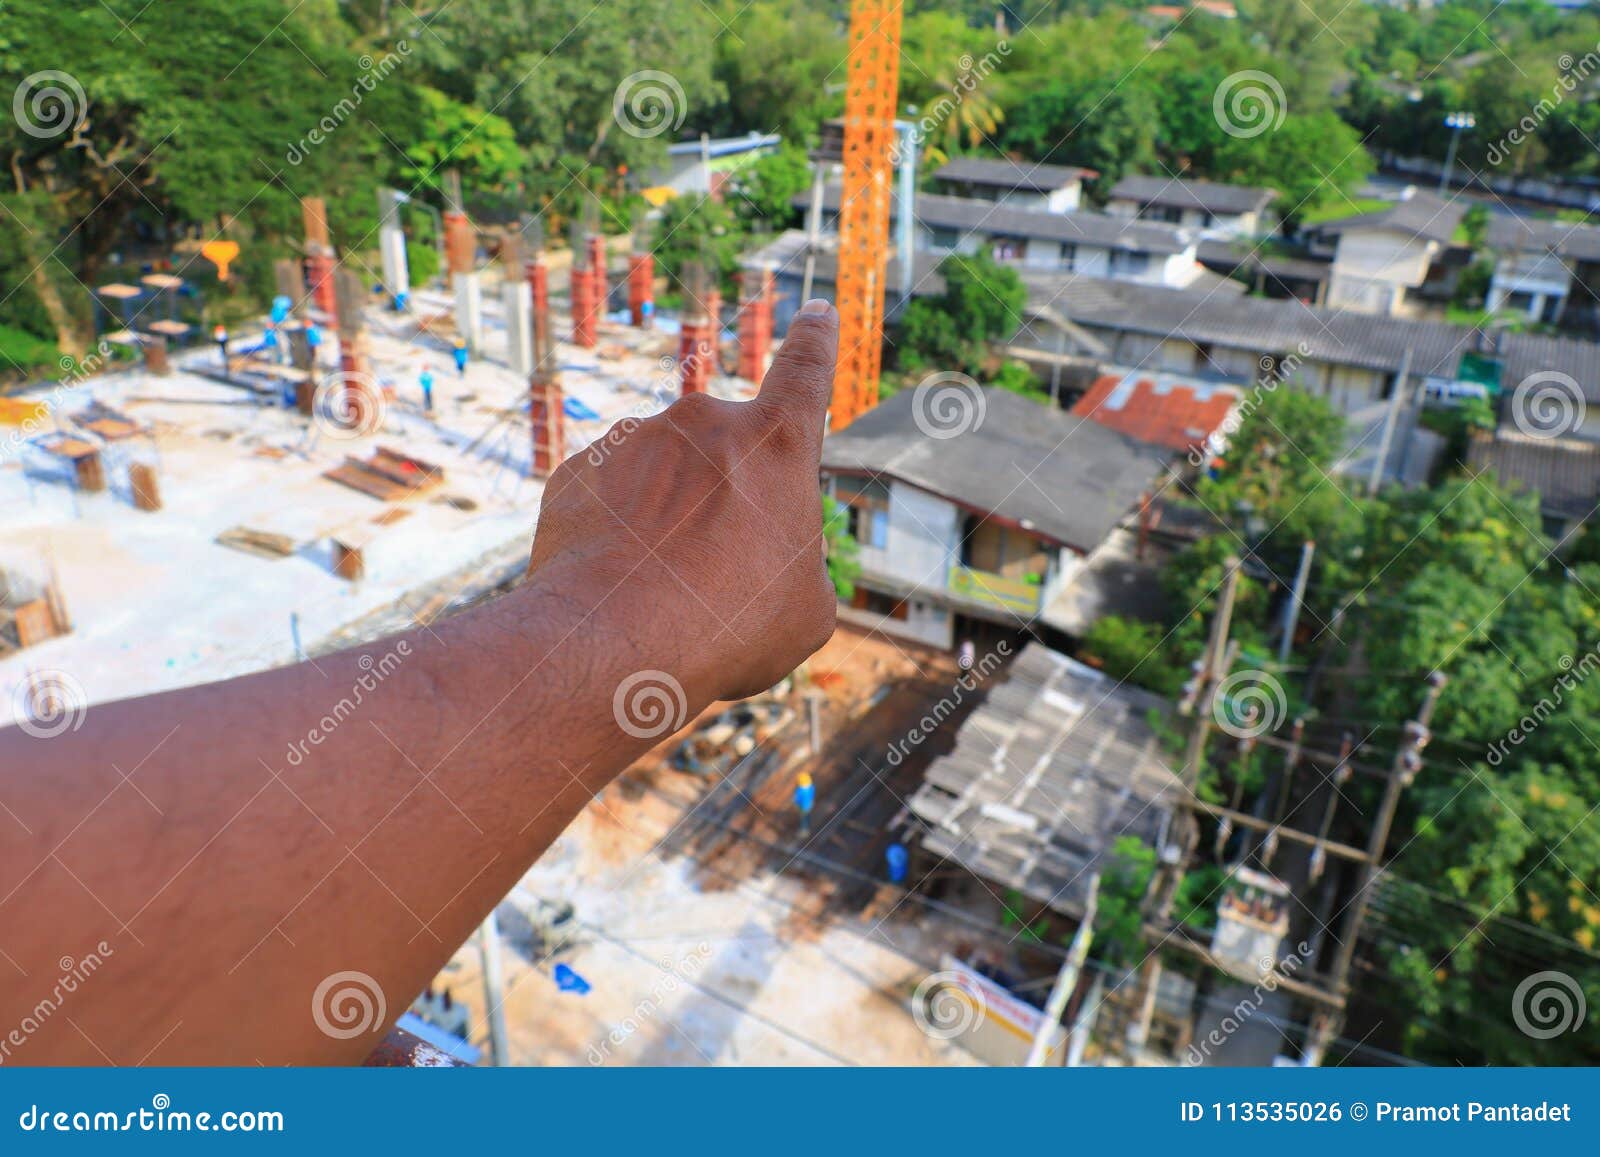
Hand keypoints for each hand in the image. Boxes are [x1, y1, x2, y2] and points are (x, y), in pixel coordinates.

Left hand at [527, 300, 839, 708]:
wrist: (613, 642)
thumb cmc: (729, 627)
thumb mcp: (806, 609)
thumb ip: (794, 561)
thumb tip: (764, 556)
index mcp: (775, 445)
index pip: (806, 373)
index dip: (815, 344)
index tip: (815, 313)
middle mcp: (703, 422)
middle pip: (725, 457)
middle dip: (723, 504)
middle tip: (717, 576)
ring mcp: (633, 440)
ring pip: (662, 480)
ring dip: (666, 522)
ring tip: (662, 591)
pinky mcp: (578, 471)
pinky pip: (609, 499)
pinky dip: (616, 535)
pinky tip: (617, 583)